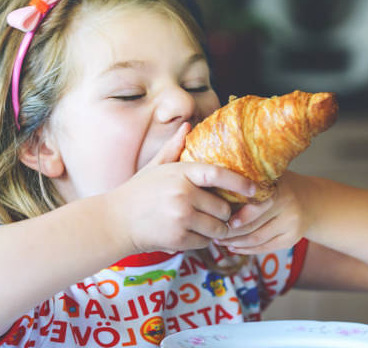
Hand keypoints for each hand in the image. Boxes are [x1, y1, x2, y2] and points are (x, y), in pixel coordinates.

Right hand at [107, 123, 256, 253]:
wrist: (115, 221)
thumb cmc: (138, 192)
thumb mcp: (155, 166)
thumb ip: (174, 147)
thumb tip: (188, 125)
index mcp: (181, 173)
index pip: (219, 174)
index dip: (240, 182)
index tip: (253, 188)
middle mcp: (183, 194)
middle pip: (223, 207)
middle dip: (223, 213)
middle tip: (216, 212)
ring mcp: (181, 217)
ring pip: (218, 227)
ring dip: (216, 229)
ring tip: (203, 224)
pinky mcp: (178, 238)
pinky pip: (205, 242)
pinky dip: (201, 240)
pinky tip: (188, 233)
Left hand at [215, 171, 311, 253]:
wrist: (310, 200)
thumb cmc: (281, 185)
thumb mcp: (269, 176)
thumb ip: (249, 178)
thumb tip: (218, 181)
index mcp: (280, 189)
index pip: (257, 205)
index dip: (239, 214)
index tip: (221, 219)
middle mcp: (289, 207)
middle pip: (254, 225)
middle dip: (231, 231)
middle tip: (214, 231)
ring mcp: (292, 225)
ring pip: (257, 239)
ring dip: (236, 243)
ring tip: (219, 241)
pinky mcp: (291, 239)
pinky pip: (265, 248)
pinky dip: (247, 250)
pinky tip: (234, 248)